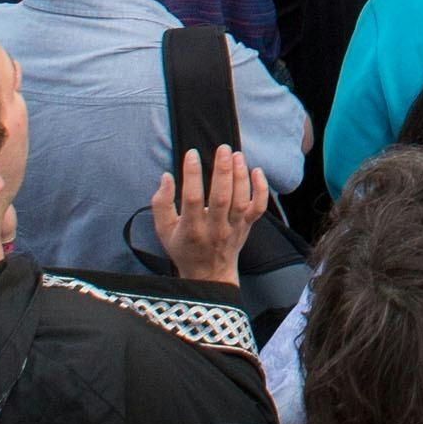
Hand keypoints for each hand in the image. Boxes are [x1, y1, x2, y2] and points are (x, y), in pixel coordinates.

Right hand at [149, 146, 267, 285]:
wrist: (209, 274)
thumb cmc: (183, 248)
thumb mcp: (164, 231)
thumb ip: (161, 204)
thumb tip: (167, 177)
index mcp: (191, 230)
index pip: (192, 199)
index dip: (192, 175)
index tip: (192, 154)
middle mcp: (215, 229)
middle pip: (221, 197)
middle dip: (223, 171)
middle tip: (223, 148)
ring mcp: (234, 228)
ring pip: (241, 200)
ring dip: (240, 176)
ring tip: (236, 155)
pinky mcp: (247, 226)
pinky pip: (258, 208)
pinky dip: (261, 189)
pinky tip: (257, 171)